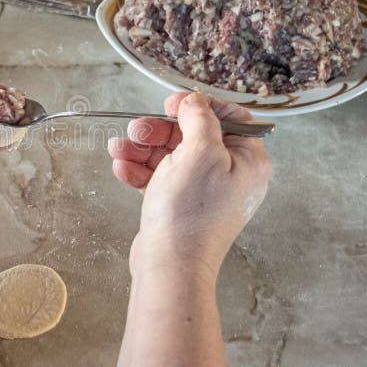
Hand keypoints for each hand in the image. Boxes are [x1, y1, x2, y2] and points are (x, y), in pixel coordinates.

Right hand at [108, 92, 271, 279]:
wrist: (171, 265)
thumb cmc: (191, 212)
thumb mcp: (200, 152)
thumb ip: (200, 118)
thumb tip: (194, 101)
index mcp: (247, 160)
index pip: (230, 118)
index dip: (199, 106)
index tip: (171, 104)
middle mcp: (230, 175)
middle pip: (192, 135)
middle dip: (159, 130)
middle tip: (136, 129)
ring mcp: (203, 192)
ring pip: (170, 155)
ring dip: (142, 148)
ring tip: (118, 148)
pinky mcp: (180, 205)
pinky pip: (159, 177)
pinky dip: (139, 170)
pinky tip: (121, 168)